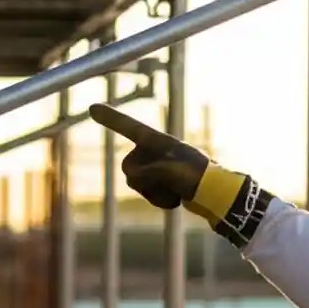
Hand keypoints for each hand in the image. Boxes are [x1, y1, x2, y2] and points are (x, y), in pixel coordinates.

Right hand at [88, 103, 208, 209]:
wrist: (216, 194)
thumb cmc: (195, 176)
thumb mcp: (168, 170)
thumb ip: (144, 171)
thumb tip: (133, 177)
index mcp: (157, 140)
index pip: (128, 127)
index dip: (110, 118)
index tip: (92, 108)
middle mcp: (153, 150)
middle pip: (128, 168)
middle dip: (145, 180)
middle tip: (171, 181)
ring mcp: (156, 166)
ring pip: (135, 184)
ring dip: (154, 193)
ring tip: (177, 190)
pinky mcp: (161, 182)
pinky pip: (147, 193)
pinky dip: (161, 200)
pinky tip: (177, 198)